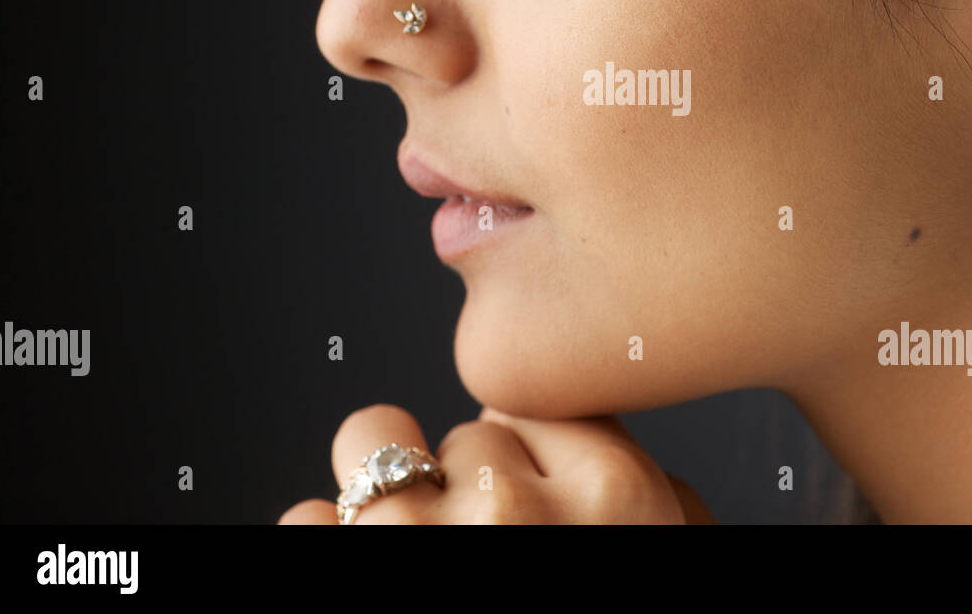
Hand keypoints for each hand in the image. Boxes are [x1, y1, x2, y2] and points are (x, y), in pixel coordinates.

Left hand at [278, 403, 713, 523]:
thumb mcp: (667, 554)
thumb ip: (651, 496)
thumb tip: (628, 449)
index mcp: (617, 498)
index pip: (549, 401)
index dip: (534, 455)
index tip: (533, 493)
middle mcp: (517, 510)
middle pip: (469, 427)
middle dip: (469, 483)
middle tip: (489, 549)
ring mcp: (416, 541)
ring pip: (377, 436)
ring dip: (385, 489)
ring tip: (409, 545)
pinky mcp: (334, 568)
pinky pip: (304, 519)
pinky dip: (324, 540)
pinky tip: (359, 566)